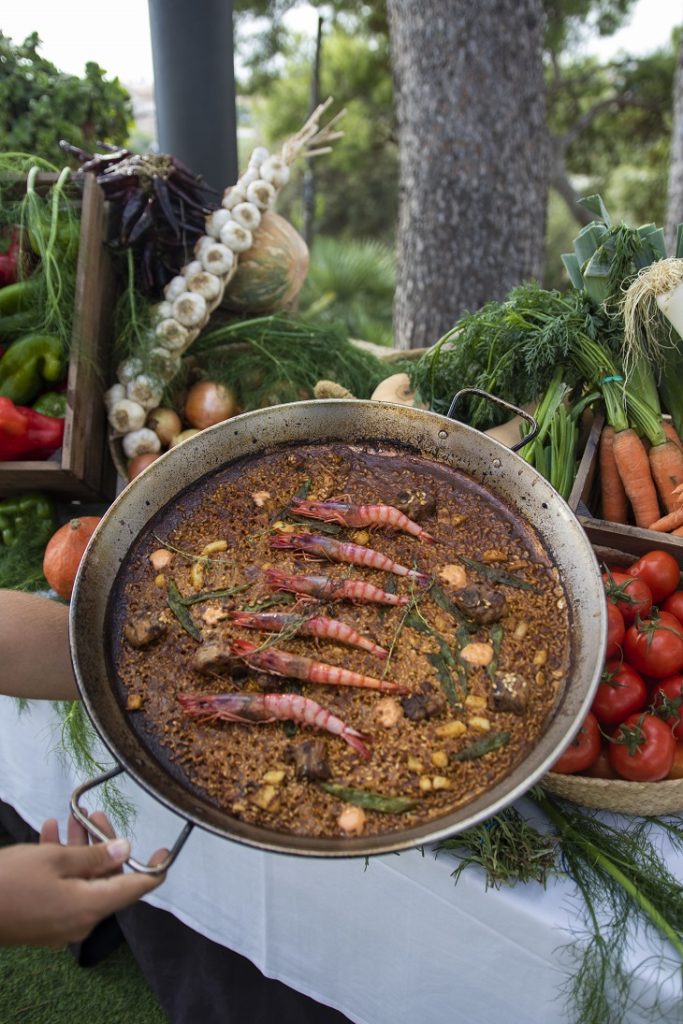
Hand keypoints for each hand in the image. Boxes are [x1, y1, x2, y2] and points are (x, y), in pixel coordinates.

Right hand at [0, 810, 168, 946]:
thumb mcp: (55, 860)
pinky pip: (62, 889)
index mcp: (90, 908)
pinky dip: (61, 863)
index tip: (165, 850)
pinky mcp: (43, 921)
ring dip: (79, 848)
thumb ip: (94, 855)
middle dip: (103, 844)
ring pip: (82, 880)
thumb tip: (125, 849)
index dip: (153, 868)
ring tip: (73, 816)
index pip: (136, 889)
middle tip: (95, 815)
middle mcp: (80, 921)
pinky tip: (49, 832)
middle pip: (106, 880)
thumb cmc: (10, 882)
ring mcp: (60, 924)